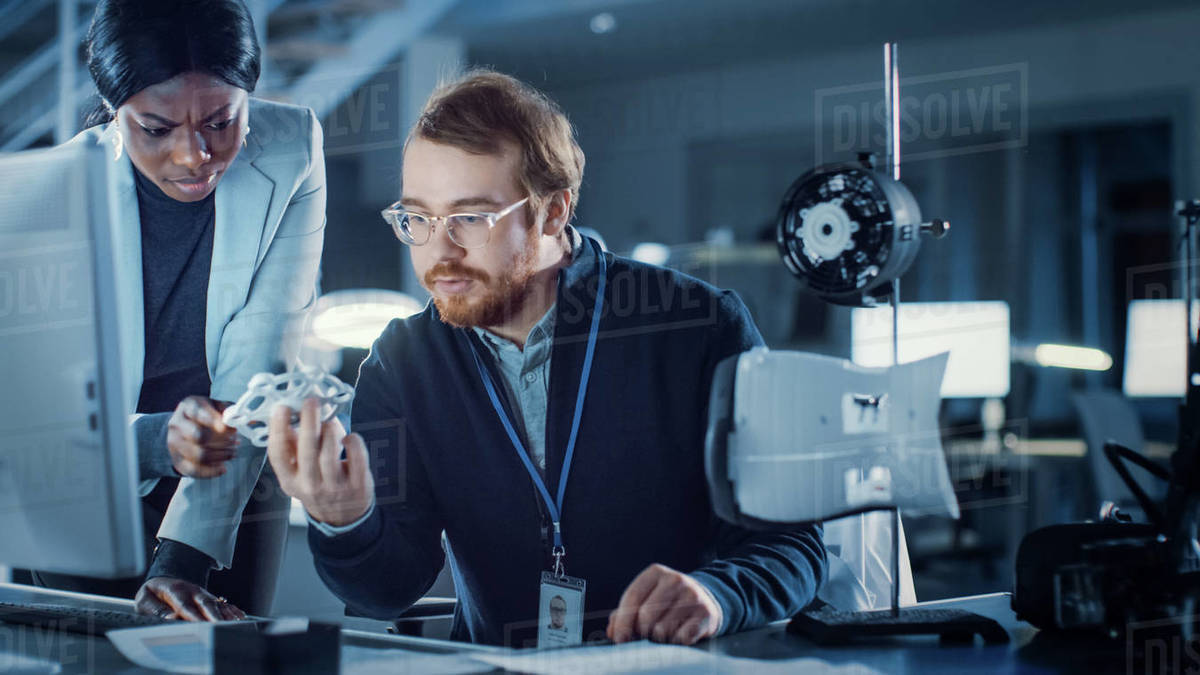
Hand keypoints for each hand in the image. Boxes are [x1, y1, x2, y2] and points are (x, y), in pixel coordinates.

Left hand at [135, 577, 245, 621]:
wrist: (161, 582)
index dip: (193, 615)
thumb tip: (171, 617)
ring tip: (235, 623)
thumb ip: (157, 609)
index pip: (185, 605)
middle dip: (213, 615)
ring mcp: (202, 593)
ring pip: (216, 603)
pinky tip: (240, 616)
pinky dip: (231, 610)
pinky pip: (222, 603)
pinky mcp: (208, 598)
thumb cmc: (152, 594)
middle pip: (205, 603)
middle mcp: (192, 590)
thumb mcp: (145, 600)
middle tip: (220, 626)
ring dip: (226, 613)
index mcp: (174, 590)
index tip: (200, 624)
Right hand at [167, 396, 238, 477]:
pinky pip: (194, 471)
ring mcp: (174, 444)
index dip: (218, 423)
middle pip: (198, 437)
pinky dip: (211, 471)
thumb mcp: (215, 406)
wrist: (182, 427)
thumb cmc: (204, 414)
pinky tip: (223, 468)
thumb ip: (230, 411)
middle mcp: (177, 424)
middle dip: (222, 441)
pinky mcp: (177, 460)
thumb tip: (249, 421)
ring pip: (199, 455)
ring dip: (221, 456)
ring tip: (232, 452)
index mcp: (188, 407)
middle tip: (234, 442)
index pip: (200, 415)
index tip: (233, 430)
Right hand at [267, 398, 373, 526]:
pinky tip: (349, 437)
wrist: (342, 517)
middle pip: (307, 451)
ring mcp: (335, 487)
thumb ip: (292, 448)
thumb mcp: (297, 473)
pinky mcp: (358, 485)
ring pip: (330, 454)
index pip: (278, 455)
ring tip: (329, 421)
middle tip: (311, 401)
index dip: (278, 430)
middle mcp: (310, 486)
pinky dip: (353, 441)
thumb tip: (292, 413)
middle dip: (308, 422)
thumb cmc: (317, 485)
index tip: (281, 407)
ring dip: (330, 430)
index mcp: (290, 481)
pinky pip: (357, 457)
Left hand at [606, 564, 722, 645]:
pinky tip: (678, 634)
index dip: (623, 622)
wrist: (704, 600)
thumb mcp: (646, 598)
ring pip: (662, 630)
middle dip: (641, 632)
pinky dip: (676, 642)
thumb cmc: (666, 602)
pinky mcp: (705, 613)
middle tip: (644, 636)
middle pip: (646, 616)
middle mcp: (675, 580)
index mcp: (655, 573)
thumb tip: (612, 632)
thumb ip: (624, 613)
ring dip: (659, 638)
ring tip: (663, 633)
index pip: (632, 597)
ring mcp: (692, 595)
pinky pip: (681, 638)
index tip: (619, 639)